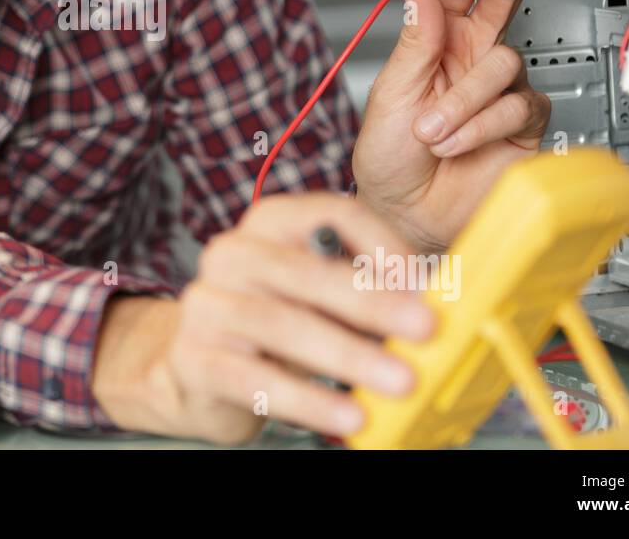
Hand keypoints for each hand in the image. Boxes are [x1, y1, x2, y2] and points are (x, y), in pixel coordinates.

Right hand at [90, 192, 435, 443]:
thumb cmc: (273, 329)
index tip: (423, 281)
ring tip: (399, 381)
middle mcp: (231, 254)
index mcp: (268, 224)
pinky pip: (257, 379)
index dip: (381, 243)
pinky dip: (310, 400)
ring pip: (282, 324)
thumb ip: (364, 293)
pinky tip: (349, 415)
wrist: (195, 372)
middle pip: (306, 270)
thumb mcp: (317, 298)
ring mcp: (206, 304)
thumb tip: (433, 307)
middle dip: (372, 301)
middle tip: (425, 327)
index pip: (330, 213)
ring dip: (350, 354)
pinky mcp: (195, 357)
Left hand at [352, 0, 550, 250]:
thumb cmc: (389, 160)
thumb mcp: (391, 94)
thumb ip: (414, 40)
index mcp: (436, 46)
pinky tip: (455, 142)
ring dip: (463, 98)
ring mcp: (498, 93)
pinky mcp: (522, 127)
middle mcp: (470, 62)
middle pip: (502, 4)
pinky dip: (483, 125)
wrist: (405, 215)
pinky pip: (519, 107)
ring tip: (430, 128)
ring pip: (505, 62)